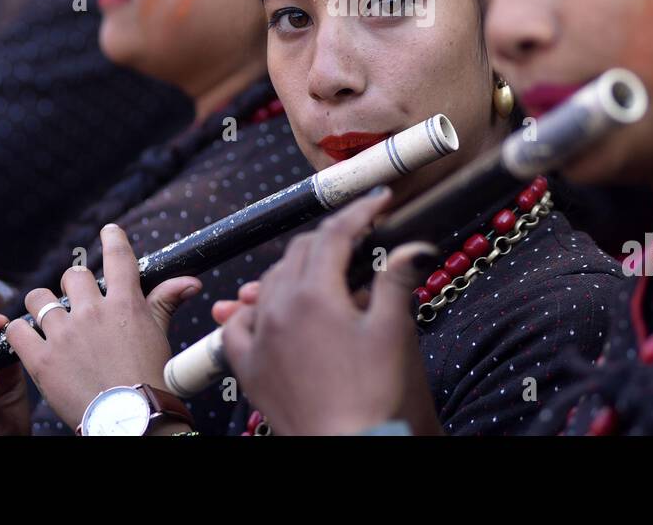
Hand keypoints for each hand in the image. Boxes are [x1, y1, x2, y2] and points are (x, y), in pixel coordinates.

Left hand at [7, 223, 200, 430]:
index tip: (108, 231)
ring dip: (43, 305)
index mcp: (124, 304)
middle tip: (78, 300)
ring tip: (48, 318)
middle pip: (72, 276)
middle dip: (73, 284)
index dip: (112, 238)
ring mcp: (64, 335)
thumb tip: (191, 280)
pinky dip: (20, 332)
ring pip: (39, 299)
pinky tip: (28, 338)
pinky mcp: (41, 359)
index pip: (118, 258)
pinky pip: (18, 331)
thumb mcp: (160, 336)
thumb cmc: (151, 380)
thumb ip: (167, 302)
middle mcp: (92, 312)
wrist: (131, 420)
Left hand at [221, 189, 443, 435]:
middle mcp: (279, 308)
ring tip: (323, 273)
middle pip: (300, 252)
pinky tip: (266, 311)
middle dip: (330, 238)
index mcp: (315, 293)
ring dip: (296, 268)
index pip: (335, 234)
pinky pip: (239, 326)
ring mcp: (259, 338)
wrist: (347, 449)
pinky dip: (254, 310)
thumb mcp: (393, 333)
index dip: (359, 212)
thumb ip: (395, 281)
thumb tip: (413, 247)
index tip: (378, 202)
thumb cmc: (372, 396)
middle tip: (358, 239)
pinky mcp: (250, 368)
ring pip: (270, 282)